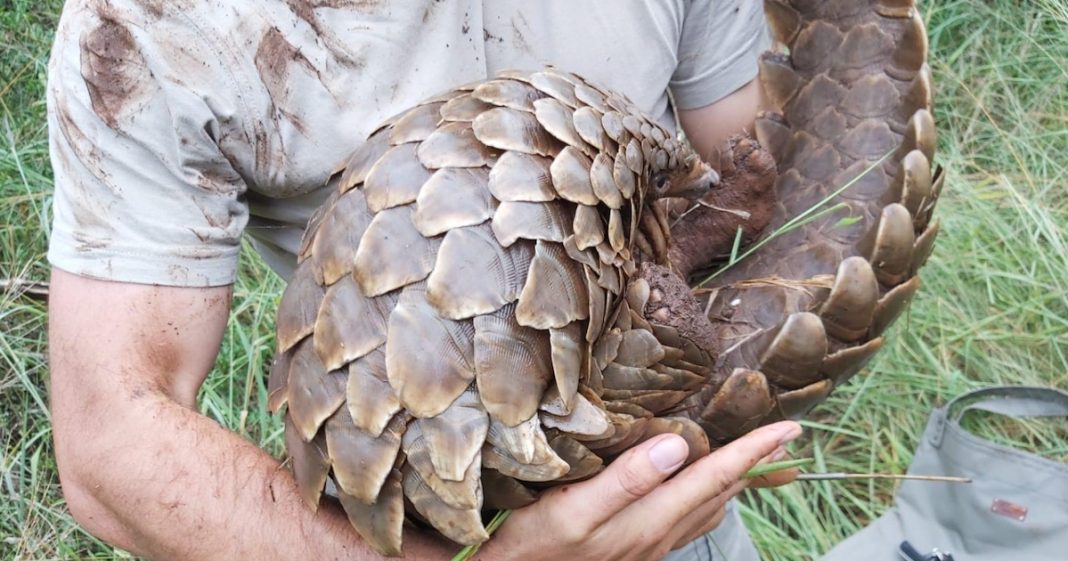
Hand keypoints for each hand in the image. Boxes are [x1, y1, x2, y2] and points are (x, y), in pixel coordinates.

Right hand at [477, 421, 801, 560]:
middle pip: (721, 494)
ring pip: (709, 509)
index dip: (752, 451)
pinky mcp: (635, 548)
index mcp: (649, 519)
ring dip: (737, 481)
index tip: (787, 428)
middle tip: (786, 436)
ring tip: (756, 459)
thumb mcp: (573, 508)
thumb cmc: (534, 547)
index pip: (713, 477)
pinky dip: (709, 497)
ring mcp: (649, 545)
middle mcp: (658, 534)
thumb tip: (677, 445)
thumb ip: (627, 479)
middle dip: (756, 464)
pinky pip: (689, 519)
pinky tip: (701, 489)